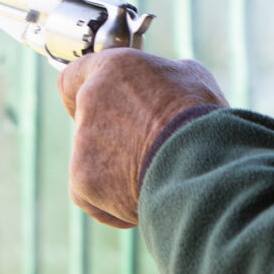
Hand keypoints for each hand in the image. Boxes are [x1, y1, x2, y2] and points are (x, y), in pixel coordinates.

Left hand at [59, 49, 226, 227]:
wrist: (200, 164)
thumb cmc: (202, 117)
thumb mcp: (191, 78)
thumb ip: (162, 78)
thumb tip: (163, 84)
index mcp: (112, 70)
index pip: (72, 78)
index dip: (81, 94)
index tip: (98, 108)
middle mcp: (90, 102)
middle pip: (86, 123)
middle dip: (110, 136)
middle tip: (143, 148)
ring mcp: (82, 144)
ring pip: (90, 161)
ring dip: (114, 169)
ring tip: (153, 175)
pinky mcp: (83, 182)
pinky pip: (90, 195)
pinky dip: (112, 202)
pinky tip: (141, 198)